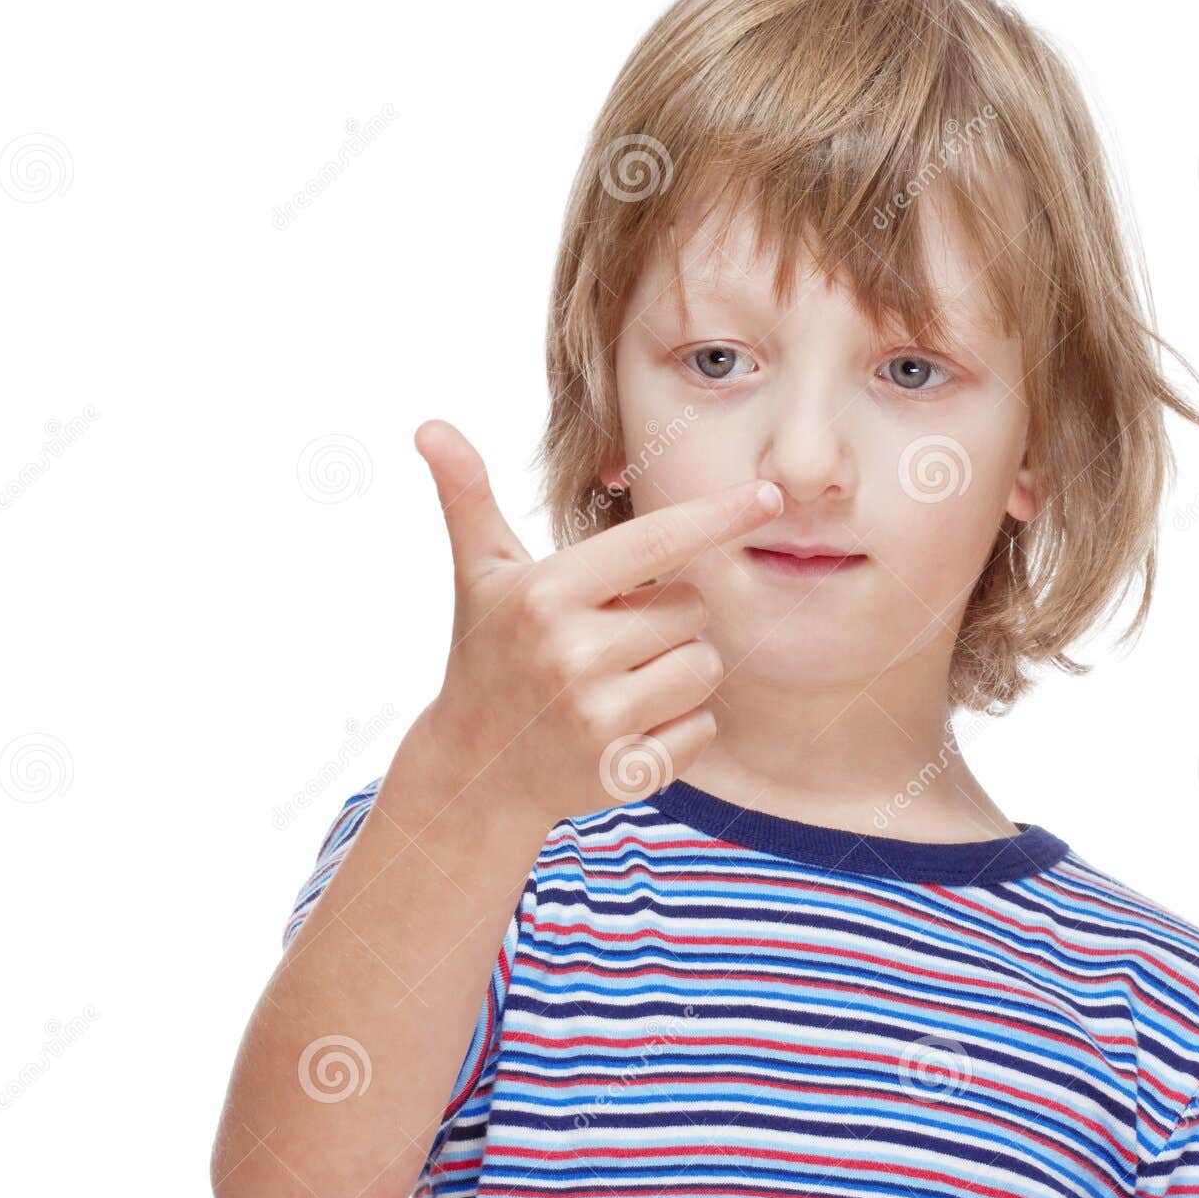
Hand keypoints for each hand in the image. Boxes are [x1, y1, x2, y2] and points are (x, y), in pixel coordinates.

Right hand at [410, 418, 781, 821]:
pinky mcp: (623, 770)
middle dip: (668, 617)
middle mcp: (573, 652)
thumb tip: (430, 426)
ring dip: (679, 670)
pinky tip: (628, 726)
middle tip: (614, 636)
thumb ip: (467, 496)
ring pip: (704, 667)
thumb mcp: (478, 574)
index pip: (655, 541)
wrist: (474, 771)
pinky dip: (679, 727)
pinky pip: (703, 728)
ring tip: (621, 680)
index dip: (716, 516)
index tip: (768, 497)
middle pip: (693, 609)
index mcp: (548, 593)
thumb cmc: (489, 653)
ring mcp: (598, 716)